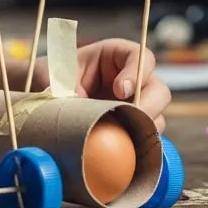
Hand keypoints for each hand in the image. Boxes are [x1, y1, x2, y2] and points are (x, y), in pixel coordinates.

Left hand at [31, 37, 171, 131]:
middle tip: (128, 119)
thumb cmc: (55, 76)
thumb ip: (61, 84)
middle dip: (148, 107)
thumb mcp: (55, 75)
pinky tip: (121, 151)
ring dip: (142, 130)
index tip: (120, 90)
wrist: (48, 98)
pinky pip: (145, 138)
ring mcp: (136, 107)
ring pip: (157, 118)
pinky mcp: (131, 128)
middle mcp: (134, 81)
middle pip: (159, 91)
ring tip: (121, 138)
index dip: (137, 73)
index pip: (142, 58)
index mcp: (118, 56)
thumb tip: (67, 100)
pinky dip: (136, 145)